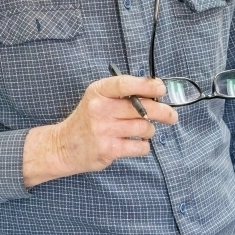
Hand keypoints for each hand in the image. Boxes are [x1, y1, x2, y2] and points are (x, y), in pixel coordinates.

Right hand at [23, 73, 177, 187]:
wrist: (63, 146)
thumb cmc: (87, 120)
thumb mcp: (98, 99)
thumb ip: (122, 94)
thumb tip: (155, 93)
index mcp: (98, 91)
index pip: (126, 84)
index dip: (147, 85)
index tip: (161, 89)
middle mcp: (99, 108)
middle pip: (141, 108)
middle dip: (162, 112)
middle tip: (171, 116)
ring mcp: (103, 130)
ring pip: (144, 128)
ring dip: (149, 130)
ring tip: (144, 131)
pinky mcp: (108, 150)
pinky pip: (139, 147)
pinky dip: (143, 146)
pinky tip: (136, 144)